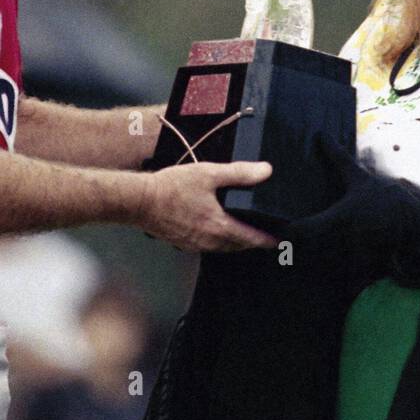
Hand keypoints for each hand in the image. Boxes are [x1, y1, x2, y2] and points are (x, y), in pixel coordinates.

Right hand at [139, 161, 277, 251]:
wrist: (139, 201)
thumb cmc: (173, 187)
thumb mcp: (209, 174)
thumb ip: (239, 173)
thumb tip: (266, 171)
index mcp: (220, 227)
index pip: (251, 238)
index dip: (267, 240)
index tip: (280, 241)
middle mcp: (209, 241)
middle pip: (239, 246)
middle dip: (253, 242)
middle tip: (265, 235)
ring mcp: (195, 245)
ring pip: (223, 247)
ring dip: (236, 242)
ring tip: (245, 233)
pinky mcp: (183, 243)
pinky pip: (209, 246)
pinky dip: (220, 241)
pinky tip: (218, 230)